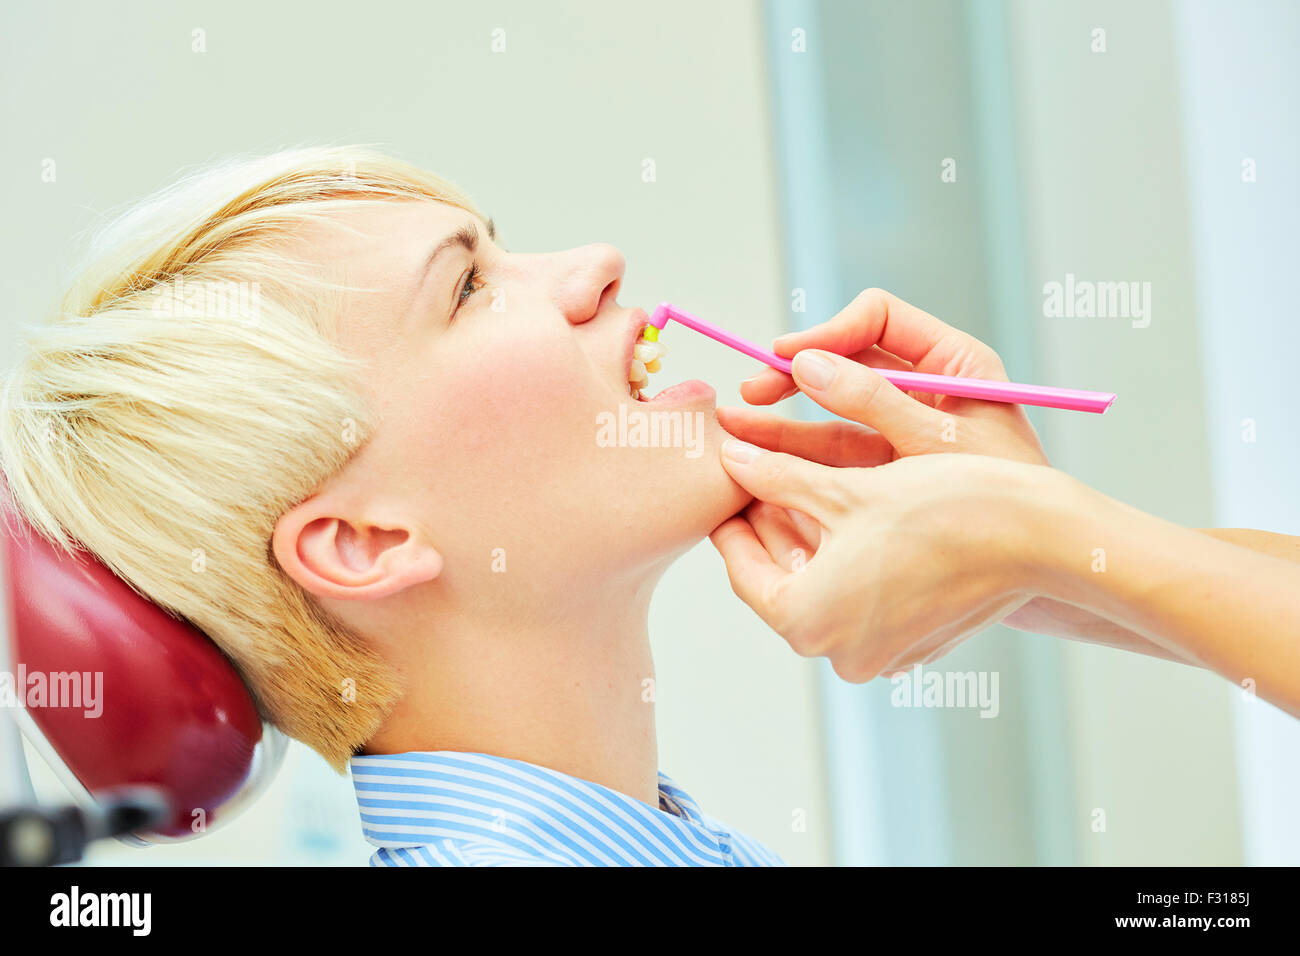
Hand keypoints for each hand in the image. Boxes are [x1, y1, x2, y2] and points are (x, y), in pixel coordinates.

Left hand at [709, 448, 1062, 680]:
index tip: (727, 483)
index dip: (733, 519)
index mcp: (807, 621)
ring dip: (811, 540)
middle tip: (760, 474)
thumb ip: (775, 477)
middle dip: (772, 526)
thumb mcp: (845, 488)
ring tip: (803, 483)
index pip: (743, 569)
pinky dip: (851, 561)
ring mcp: (881, 656)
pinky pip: (863, 601)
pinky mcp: (916, 646)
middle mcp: (839, 653)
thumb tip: (730, 458)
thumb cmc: (941, 509)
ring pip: (824, 589)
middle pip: (783, 581)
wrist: (1038, 538)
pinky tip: (852, 513)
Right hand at [718, 288, 1048, 467]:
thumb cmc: (1011, 499)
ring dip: (783, 419)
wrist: (1046, 573)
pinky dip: (796, 458)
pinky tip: (756, 461)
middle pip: (846, 363)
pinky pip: (834, 457)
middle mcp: (925, 392)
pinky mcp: (888, 476)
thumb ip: (874, 402)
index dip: (830, 332)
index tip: (788, 357)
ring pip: (832, 414)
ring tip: (734, 427)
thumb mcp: (939, 443)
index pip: (879, 319)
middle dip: (795, 375)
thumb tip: (806, 364)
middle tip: (752, 388)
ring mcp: (903, 434)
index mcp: (954, 363)